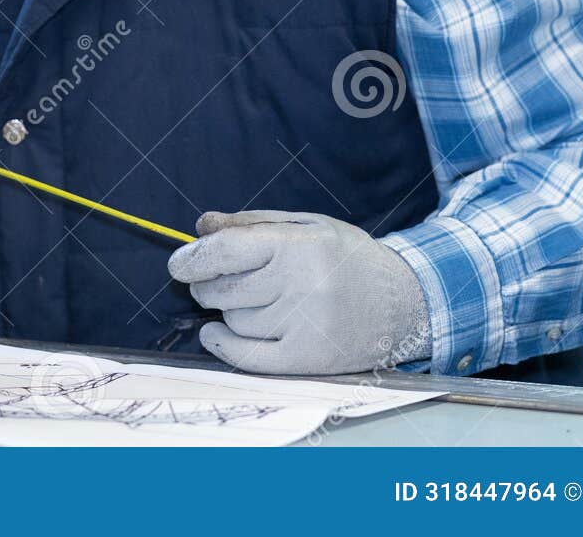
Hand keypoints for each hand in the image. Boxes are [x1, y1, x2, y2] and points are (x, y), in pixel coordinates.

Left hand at [167, 210, 430, 374]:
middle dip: (208, 284)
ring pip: (235, 321)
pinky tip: (214, 334)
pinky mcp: (309, 360)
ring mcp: (306, 326)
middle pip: (224, 290)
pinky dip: (223, 346)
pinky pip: (248, 358)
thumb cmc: (347, 258)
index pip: (228, 251)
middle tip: (215, 280)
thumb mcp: (306, 225)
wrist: (406, 302)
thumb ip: (251, 223)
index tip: (177, 264)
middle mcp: (303, 286)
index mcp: (300, 246)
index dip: (193, 258)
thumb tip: (202, 226)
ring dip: (230, 310)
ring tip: (255, 299)